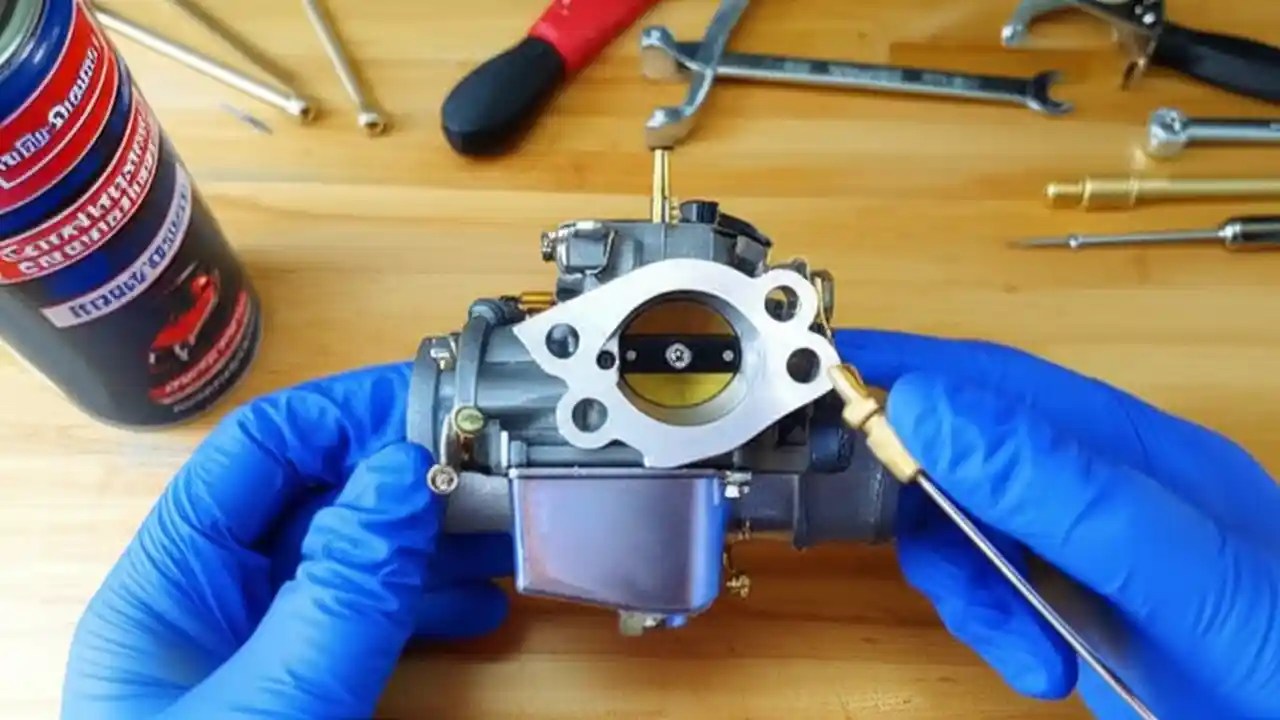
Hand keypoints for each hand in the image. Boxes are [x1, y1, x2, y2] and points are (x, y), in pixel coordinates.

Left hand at [61, 364, 511, 718]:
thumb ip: (341, 587)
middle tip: (489, 470)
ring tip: (503, 535)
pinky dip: (427, 603)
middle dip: (406, 478)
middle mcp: (214, 603)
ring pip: (355, 558)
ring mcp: (263, 645)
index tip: (430, 405)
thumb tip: (400, 474)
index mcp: (172, 585)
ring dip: (430, 539)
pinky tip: (476, 607)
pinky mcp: (304, 686)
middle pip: (318, 499)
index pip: (258, 454)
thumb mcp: (274, 701)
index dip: (343, 415)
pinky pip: (368, 618)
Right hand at [837, 330, 1279, 719]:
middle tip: (900, 534)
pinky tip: (1039, 667)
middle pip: (961, 456)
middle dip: (922, 498)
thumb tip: (928, 406)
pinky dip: (989, 628)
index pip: (995, 383)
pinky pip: (990, 593)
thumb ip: (1059, 488)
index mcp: (1131, 448)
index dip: (904, 371)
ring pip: (964, 532)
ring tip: (1016, 641)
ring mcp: (1084, 550)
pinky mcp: (1072, 606)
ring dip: (964, 586)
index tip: (819, 376)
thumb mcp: (1176, 569)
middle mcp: (1099, 488)